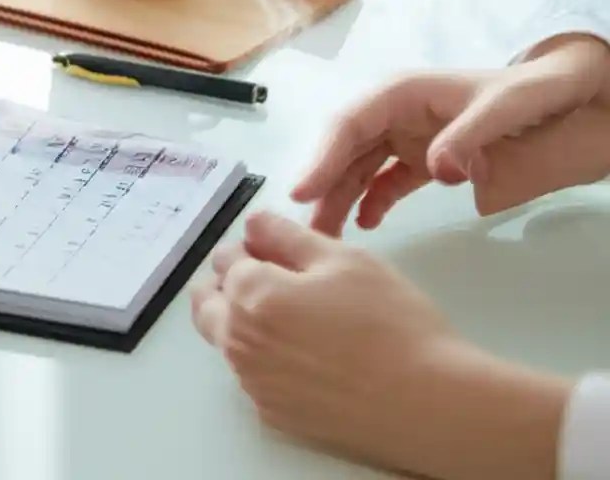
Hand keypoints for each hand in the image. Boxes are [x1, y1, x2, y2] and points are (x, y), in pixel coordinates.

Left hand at [191, 212, 570, 479]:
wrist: (428, 403)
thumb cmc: (392, 322)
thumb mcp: (344, 260)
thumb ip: (286, 236)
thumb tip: (251, 223)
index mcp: (251, 296)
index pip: (224, 258)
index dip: (252, 247)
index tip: (281, 251)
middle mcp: (239, 341)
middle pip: (207, 301)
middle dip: (229, 283)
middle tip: (275, 279)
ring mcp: (252, 382)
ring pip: (227, 339)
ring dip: (245, 320)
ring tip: (299, 318)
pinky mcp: (272, 413)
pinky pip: (252, 374)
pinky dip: (267, 358)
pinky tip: (311, 357)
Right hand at [292, 34, 609, 234]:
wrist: (566, 101)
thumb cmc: (535, 93)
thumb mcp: (505, 108)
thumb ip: (468, 136)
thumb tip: (437, 169)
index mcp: (403, 93)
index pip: (349, 125)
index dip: (322, 157)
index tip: (303, 191)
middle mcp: (396, 115)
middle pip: (345, 152)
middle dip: (323, 187)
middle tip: (307, 227)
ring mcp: (408, 138)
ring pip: (360, 170)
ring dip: (341, 201)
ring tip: (326, 236)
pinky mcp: (423, 161)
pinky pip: (386, 183)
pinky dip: (373, 203)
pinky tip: (366, 224)